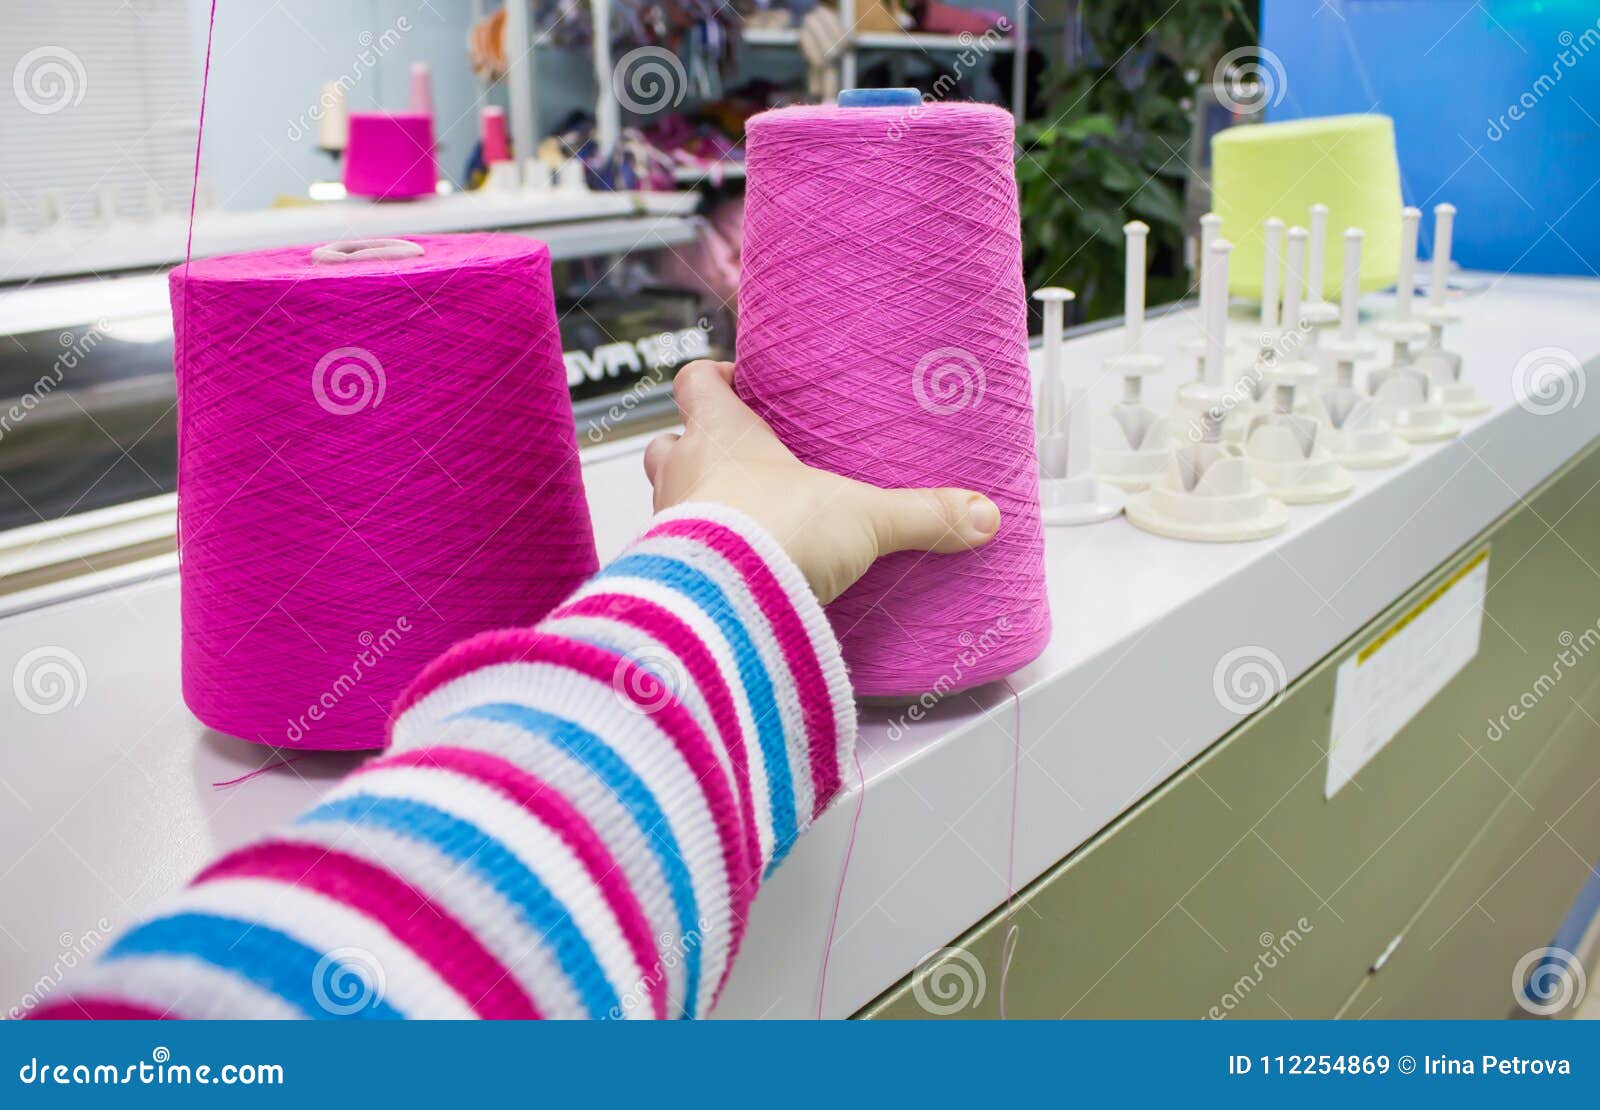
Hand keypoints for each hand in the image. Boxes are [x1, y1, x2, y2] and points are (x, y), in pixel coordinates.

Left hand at [643, 360, 1000, 603]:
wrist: (726, 601)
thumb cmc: (774, 532)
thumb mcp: (863, 517)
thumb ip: (922, 514)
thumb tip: (979, 514)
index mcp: (722, 433)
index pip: (695, 381)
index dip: (713, 377)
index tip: (738, 381)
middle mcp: (684, 472)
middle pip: (668, 441)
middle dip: (696, 448)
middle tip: (737, 460)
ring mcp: (667, 523)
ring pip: (664, 497)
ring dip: (691, 503)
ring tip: (733, 519)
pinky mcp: (670, 573)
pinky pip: (674, 557)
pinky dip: (697, 559)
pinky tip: (730, 574)